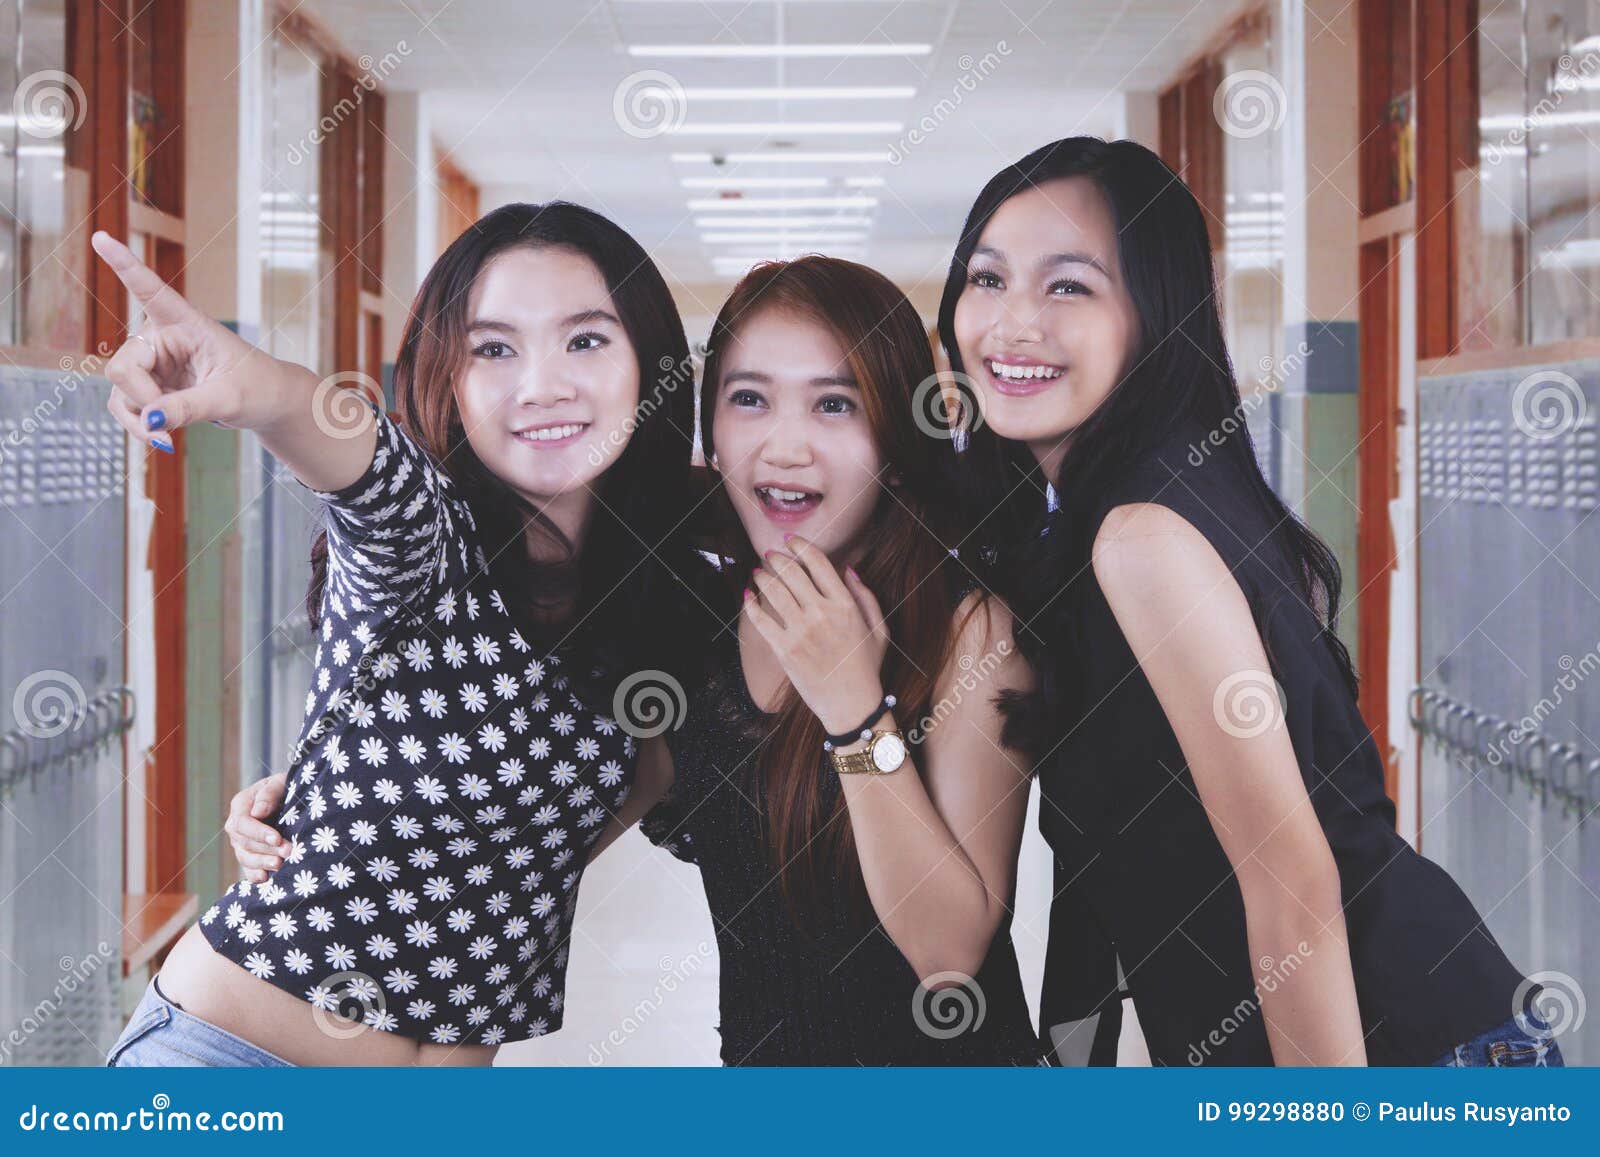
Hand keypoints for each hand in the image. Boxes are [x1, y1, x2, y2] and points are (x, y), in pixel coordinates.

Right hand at [92, 231, 299, 449]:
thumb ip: (189, 407)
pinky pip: (128, 407)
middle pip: (122, 365)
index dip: (124, 264)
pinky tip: (162, 441)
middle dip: (139, 397)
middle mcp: (162, 338)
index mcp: (186, 324)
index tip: (101, 236)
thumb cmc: (258, 388)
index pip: (151, 290)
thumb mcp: (229, 399)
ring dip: (136, 420)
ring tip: (164, 441)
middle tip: (162, 424)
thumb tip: (150, 421)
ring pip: (120, 391)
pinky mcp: (152, 386)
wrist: (267, 404)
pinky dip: (140, 427)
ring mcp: (153, 364)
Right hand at [224, 773, 288, 883]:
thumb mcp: (281, 782)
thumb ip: (270, 793)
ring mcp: (240, 842)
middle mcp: (237, 825)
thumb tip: (258, 812)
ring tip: (280, 865)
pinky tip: (266, 878)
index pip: (243, 823)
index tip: (277, 839)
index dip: (259, 833)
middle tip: (289, 852)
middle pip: (245, 842)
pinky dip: (255, 875)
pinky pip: (247, 868)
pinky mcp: (249, 855)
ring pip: (245, 857)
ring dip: (262, 863)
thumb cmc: (286, 786)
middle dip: (267, 849)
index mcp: (241, 805)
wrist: (290, 797)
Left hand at [744, 535, 889, 734]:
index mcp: (845, 605)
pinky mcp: (784, 650)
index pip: (818, 563)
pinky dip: (751, 605)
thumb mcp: (879, 629)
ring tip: (758, 572)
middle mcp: (822, 614)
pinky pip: (761, 620)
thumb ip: (866, 596)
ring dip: (762, 576)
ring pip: (773, 591)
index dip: (801, 545)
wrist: (851, 705)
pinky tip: (748, 596)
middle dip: (777, 557)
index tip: (791, 539)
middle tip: (770, 553)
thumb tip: (849, 569)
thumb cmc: (867, 667)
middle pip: (791, 572)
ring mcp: (801, 632)